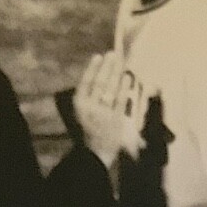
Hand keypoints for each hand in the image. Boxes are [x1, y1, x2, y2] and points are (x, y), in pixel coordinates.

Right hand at [73, 51, 145, 166]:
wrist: (96, 152)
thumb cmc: (90, 129)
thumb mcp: (83, 112)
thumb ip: (89, 95)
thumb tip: (101, 73)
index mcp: (79, 104)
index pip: (85, 82)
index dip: (92, 68)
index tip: (99, 56)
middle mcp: (89, 107)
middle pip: (99, 83)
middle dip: (107, 67)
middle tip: (113, 54)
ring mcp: (102, 113)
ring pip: (110, 89)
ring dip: (116, 73)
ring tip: (121, 62)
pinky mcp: (115, 119)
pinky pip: (120, 100)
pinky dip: (124, 88)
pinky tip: (127, 77)